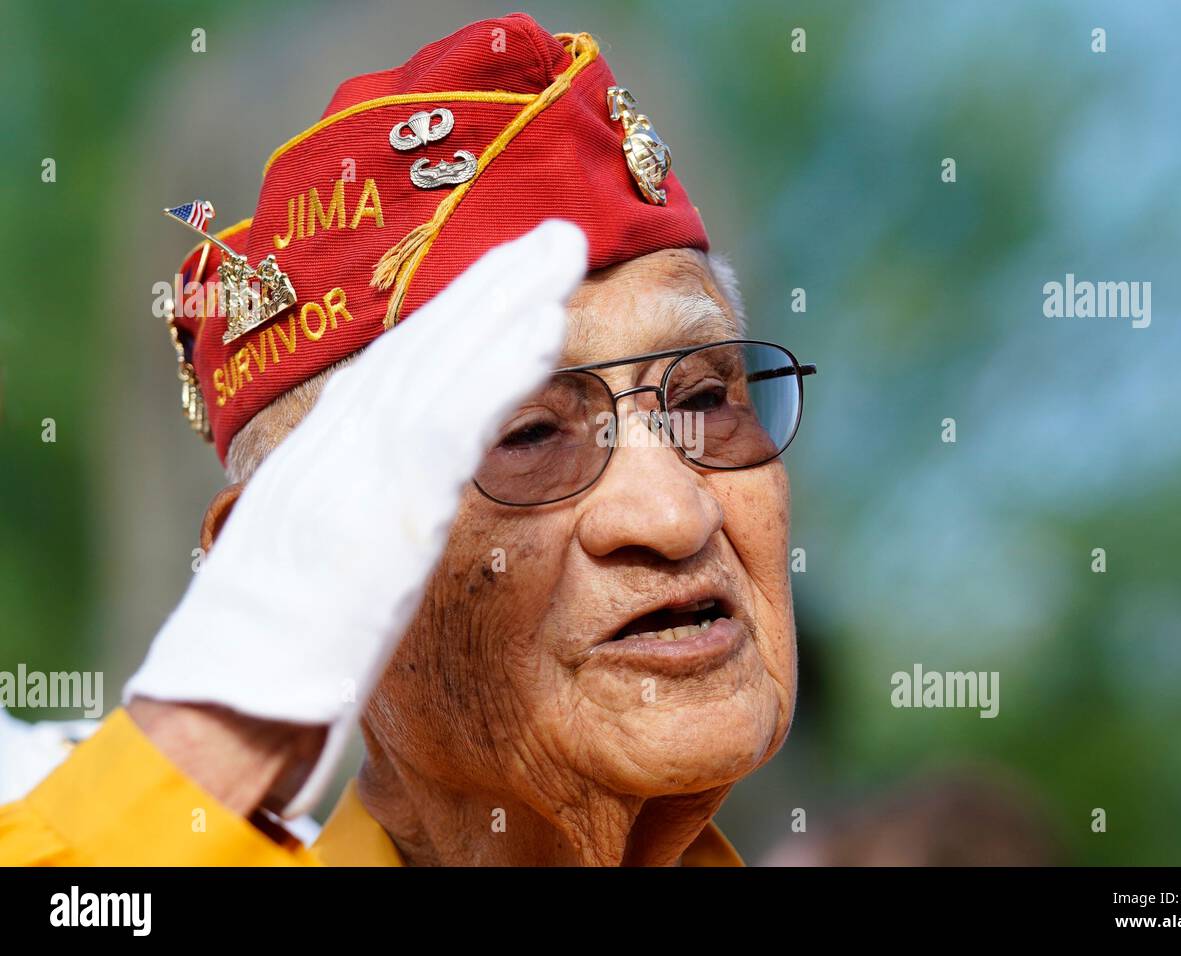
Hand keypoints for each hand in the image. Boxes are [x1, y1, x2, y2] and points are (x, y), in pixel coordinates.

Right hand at [125, 220, 586, 817]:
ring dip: (506, 303)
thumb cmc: (258, 665)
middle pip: (422, 345)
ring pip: (442, 365)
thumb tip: (381, 517)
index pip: (393, 368)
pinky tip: (547, 330)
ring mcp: (358, 472)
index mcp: (315, 463)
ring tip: (563, 254)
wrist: (222, 712)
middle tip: (550, 234)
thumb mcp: (297, 575)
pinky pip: (455, 424)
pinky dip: (501, 371)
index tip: (500, 277)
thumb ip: (347, 529)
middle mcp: (334, 449)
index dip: (453, 315)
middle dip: (488, 283)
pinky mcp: (390, 510)